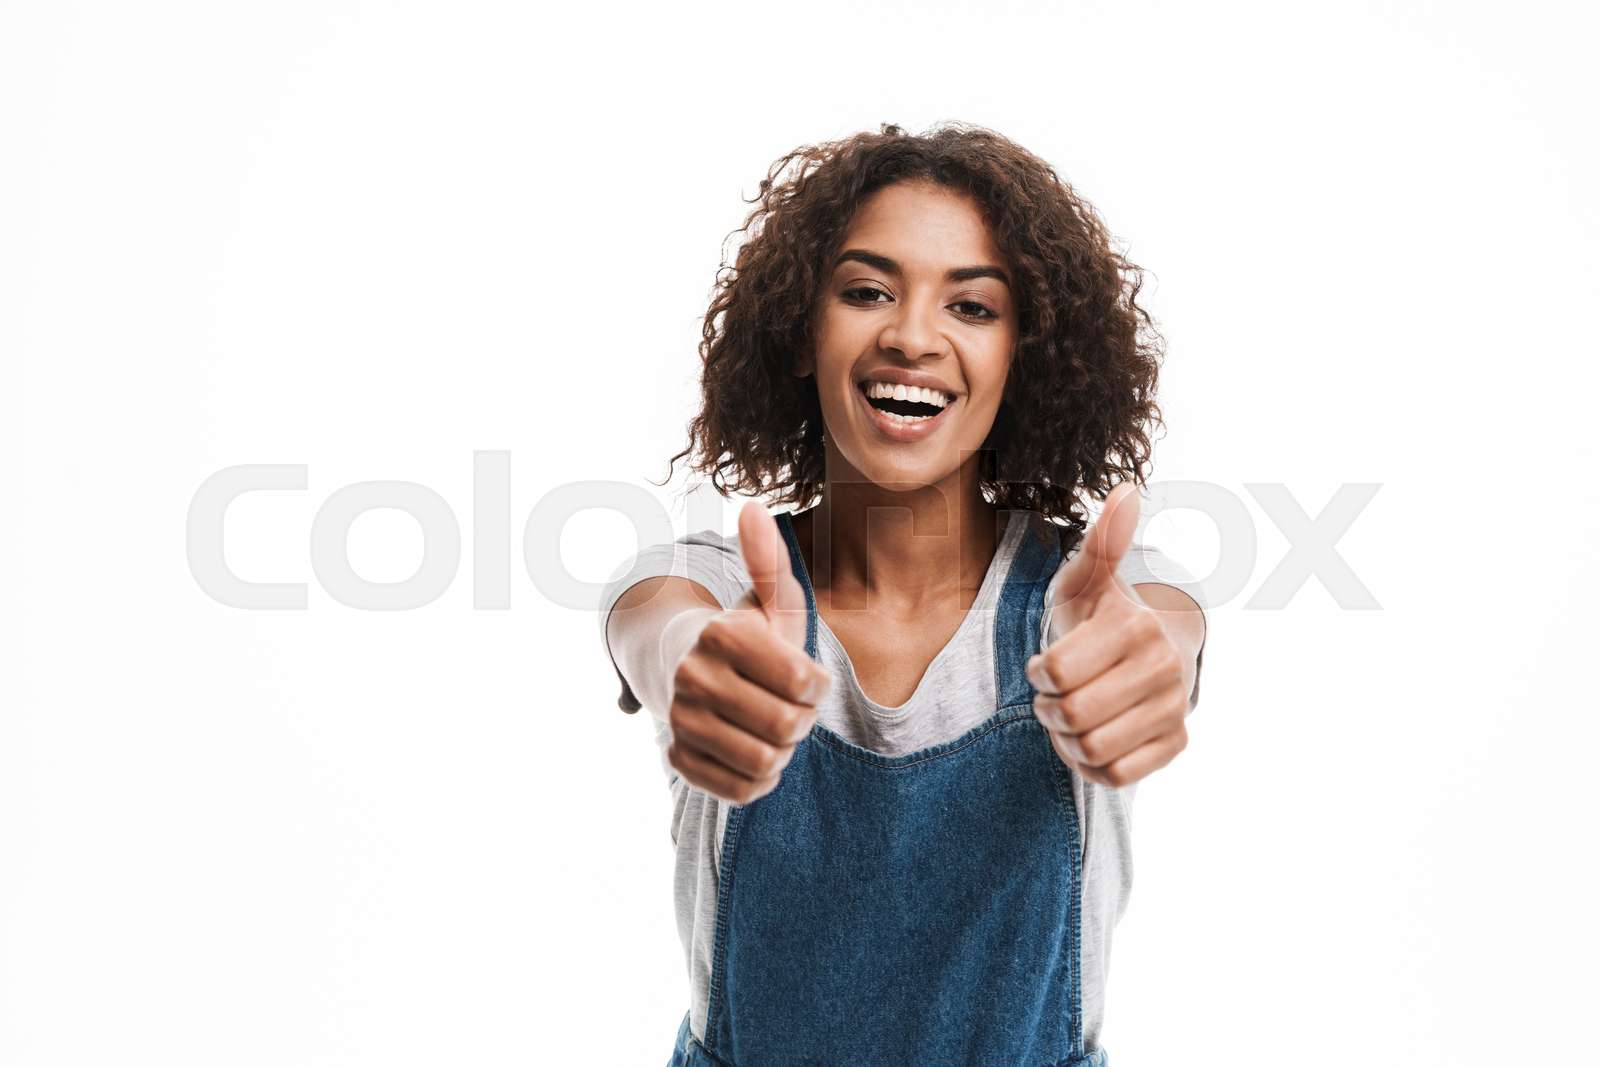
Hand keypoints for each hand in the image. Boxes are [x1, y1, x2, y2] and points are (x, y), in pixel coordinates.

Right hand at [665, 502, 831, 804]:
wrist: (680, 667)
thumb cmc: (744, 634)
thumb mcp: (767, 598)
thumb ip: (769, 561)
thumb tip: (754, 509)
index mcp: (722, 634)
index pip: (803, 683)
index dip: (817, 686)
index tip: (805, 676)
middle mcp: (694, 677)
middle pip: (787, 726)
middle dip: (801, 721)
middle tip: (790, 708)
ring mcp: (681, 721)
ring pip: (765, 763)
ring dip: (781, 750)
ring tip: (770, 729)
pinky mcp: (679, 760)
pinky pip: (740, 791)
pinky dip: (757, 779)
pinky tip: (751, 751)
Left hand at [1027, 484, 1192, 787]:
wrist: (1148, 654)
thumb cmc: (1100, 617)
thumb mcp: (1086, 580)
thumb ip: (1100, 543)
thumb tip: (1126, 491)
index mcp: (1138, 627)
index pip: (1058, 671)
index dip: (1038, 672)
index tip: (1044, 664)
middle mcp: (1165, 669)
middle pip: (1072, 714)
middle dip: (1048, 708)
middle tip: (1052, 696)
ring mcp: (1174, 710)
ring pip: (1092, 750)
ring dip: (1065, 738)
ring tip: (1069, 716)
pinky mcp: (1176, 745)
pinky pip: (1116, 776)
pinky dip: (1091, 765)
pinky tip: (1090, 740)